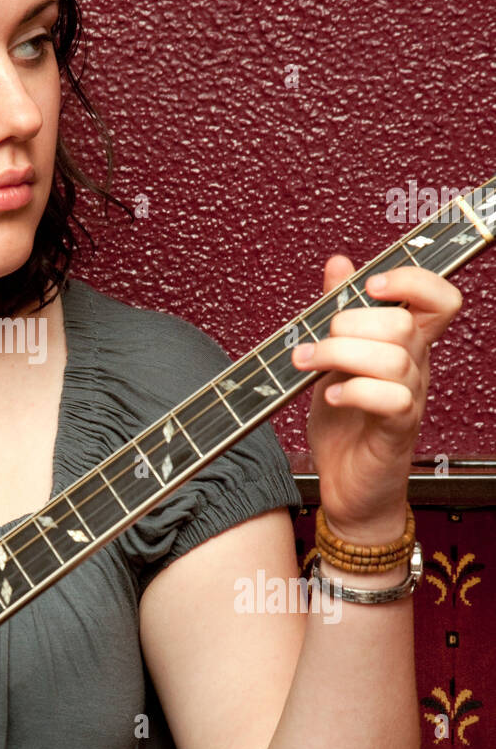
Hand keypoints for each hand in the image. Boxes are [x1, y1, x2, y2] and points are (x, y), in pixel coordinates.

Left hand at [291, 254, 462, 542]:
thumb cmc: (345, 424)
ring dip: (340, 355)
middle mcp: (415, 369)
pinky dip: (355, 391)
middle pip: (404, 323)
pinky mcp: (396, 432)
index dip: (412, 280)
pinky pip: (392, 399)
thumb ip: (339, 310)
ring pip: (394, 358)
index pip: (439, 299)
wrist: (346, 486)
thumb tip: (339, 263)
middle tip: (316, 342)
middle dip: (350, 323)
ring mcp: (410, 400)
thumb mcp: (335, 357)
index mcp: (406, 345)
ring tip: (309, 365)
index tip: (370, 285)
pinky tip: (333, 396)